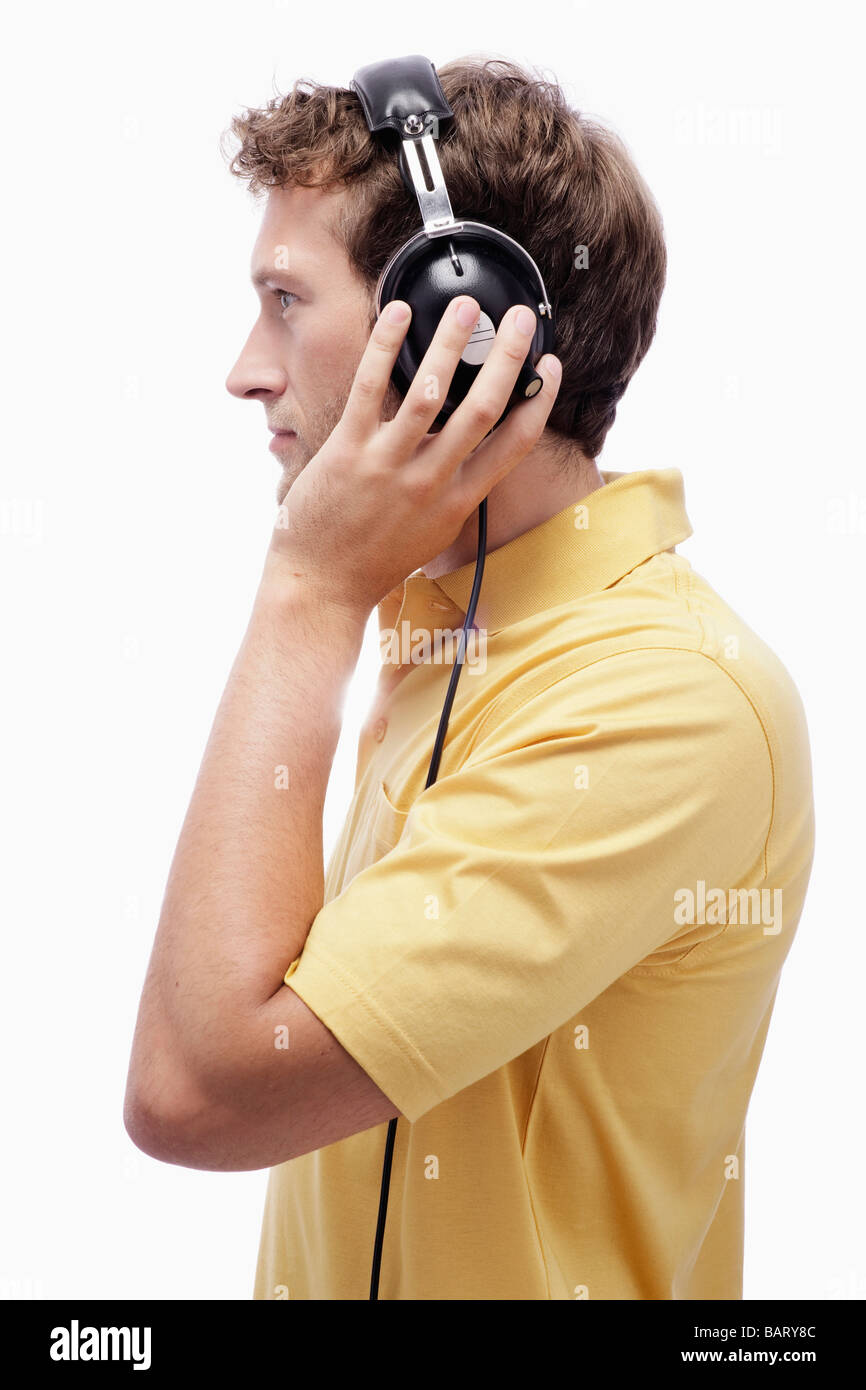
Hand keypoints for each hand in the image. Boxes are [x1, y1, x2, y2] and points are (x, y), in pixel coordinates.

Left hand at [262, 294, 561, 618]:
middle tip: (521, 317)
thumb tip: (468, 452)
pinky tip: (398, 314)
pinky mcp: (348, 451)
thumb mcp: (431, 532)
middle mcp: (430, 482)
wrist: (320, 587)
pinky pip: (371, 387)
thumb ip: (452, 490)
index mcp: (457, 502)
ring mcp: (388, 465)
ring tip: (466, 305)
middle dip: (508, 356)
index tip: (551, 366)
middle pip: (483, 408)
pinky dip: (386, 345)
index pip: (516, 444)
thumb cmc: (372, 562)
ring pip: (430, 391)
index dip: (541, 400)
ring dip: (452, 341)